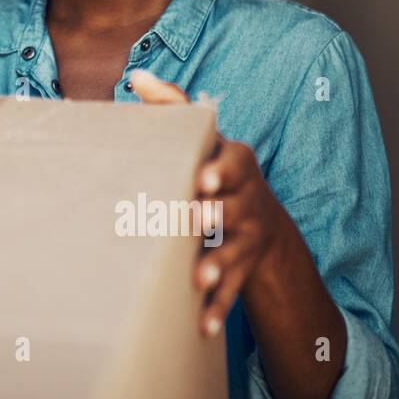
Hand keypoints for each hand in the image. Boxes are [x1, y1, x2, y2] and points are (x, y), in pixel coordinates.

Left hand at [128, 69, 290, 338]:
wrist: (263, 221)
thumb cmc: (214, 170)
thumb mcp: (201, 137)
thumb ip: (171, 106)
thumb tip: (135, 74)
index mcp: (236, 164)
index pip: (234, 163)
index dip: (219, 170)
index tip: (200, 177)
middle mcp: (247, 200)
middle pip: (234, 208)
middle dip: (216, 215)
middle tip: (193, 220)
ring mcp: (247, 237)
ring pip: (235, 252)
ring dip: (217, 265)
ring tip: (198, 277)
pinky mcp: (242, 269)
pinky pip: (233, 290)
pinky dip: (217, 308)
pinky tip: (201, 324)